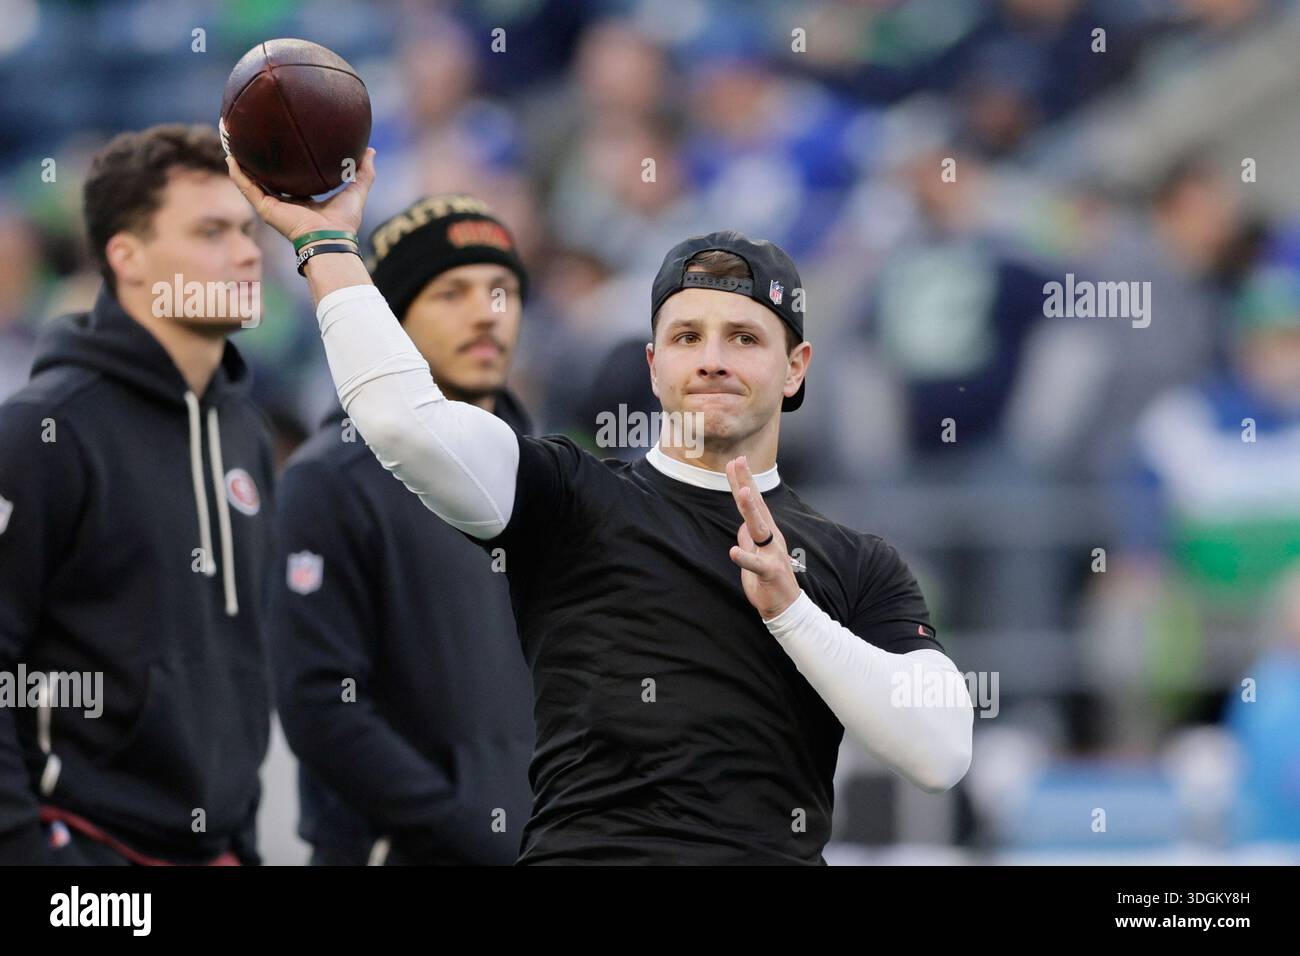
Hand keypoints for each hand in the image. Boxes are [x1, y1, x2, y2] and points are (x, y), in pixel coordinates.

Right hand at [226, 147, 376, 244]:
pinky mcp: (265, 209)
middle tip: (249, 137)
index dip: (283, 162)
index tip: (280, 143)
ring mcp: (273, 206)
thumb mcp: (356, 190)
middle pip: (266, 178)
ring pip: (250, 181)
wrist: (330, 238)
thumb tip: (371, 151)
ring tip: (231, 142)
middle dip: (256, 160)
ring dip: (240, 163)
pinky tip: (230, 157)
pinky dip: (237, 174)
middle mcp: (285, 202)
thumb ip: (364, 172)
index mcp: (303, 200)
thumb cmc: (344, 222)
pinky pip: (247, 188)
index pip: (289, 178)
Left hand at [726, 455, 800, 619]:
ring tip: (741, 492)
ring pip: (760, 528)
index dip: (743, 482)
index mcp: (766, 533)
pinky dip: (745, 557)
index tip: (735, 462)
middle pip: (756, 506)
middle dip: (746, 483)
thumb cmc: (768, 581)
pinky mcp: (770, 571)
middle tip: (739, 461)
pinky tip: (733, 551)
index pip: (752, 503)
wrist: (785, 607)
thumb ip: (749, 540)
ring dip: (750, 510)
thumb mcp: (754, 556)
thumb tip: (741, 526)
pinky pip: (756, 564)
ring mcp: (772, 553)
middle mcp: (770, 538)